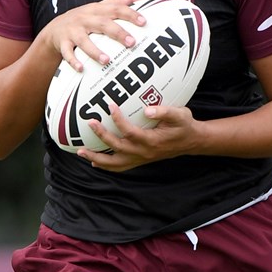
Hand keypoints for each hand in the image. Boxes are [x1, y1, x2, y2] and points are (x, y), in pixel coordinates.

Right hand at [44, 0, 153, 70]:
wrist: (56, 29)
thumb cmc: (87, 18)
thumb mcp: (103, 7)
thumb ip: (125, 0)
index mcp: (98, 9)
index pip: (116, 8)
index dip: (130, 14)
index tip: (144, 22)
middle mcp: (86, 18)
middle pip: (102, 23)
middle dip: (117, 32)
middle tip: (131, 42)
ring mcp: (74, 30)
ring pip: (83, 40)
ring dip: (95, 51)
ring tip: (106, 60)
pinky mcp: (63, 43)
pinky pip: (67, 53)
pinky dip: (73, 61)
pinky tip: (81, 69)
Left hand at [77, 103, 199, 171]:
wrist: (191, 142)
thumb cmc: (184, 126)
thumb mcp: (181, 115)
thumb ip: (165, 112)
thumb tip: (147, 110)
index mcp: (152, 141)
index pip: (130, 132)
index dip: (118, 120)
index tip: (110, 105)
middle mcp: (144, 152)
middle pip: (118, 148)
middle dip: (102, 136)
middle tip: (90, 122)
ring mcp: (141, 159)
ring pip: (115, 163)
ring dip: (97, 158)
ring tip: (80, 151)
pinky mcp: (139, 161)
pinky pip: (119, 167)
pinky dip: (106, 165)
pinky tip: (94, 161)